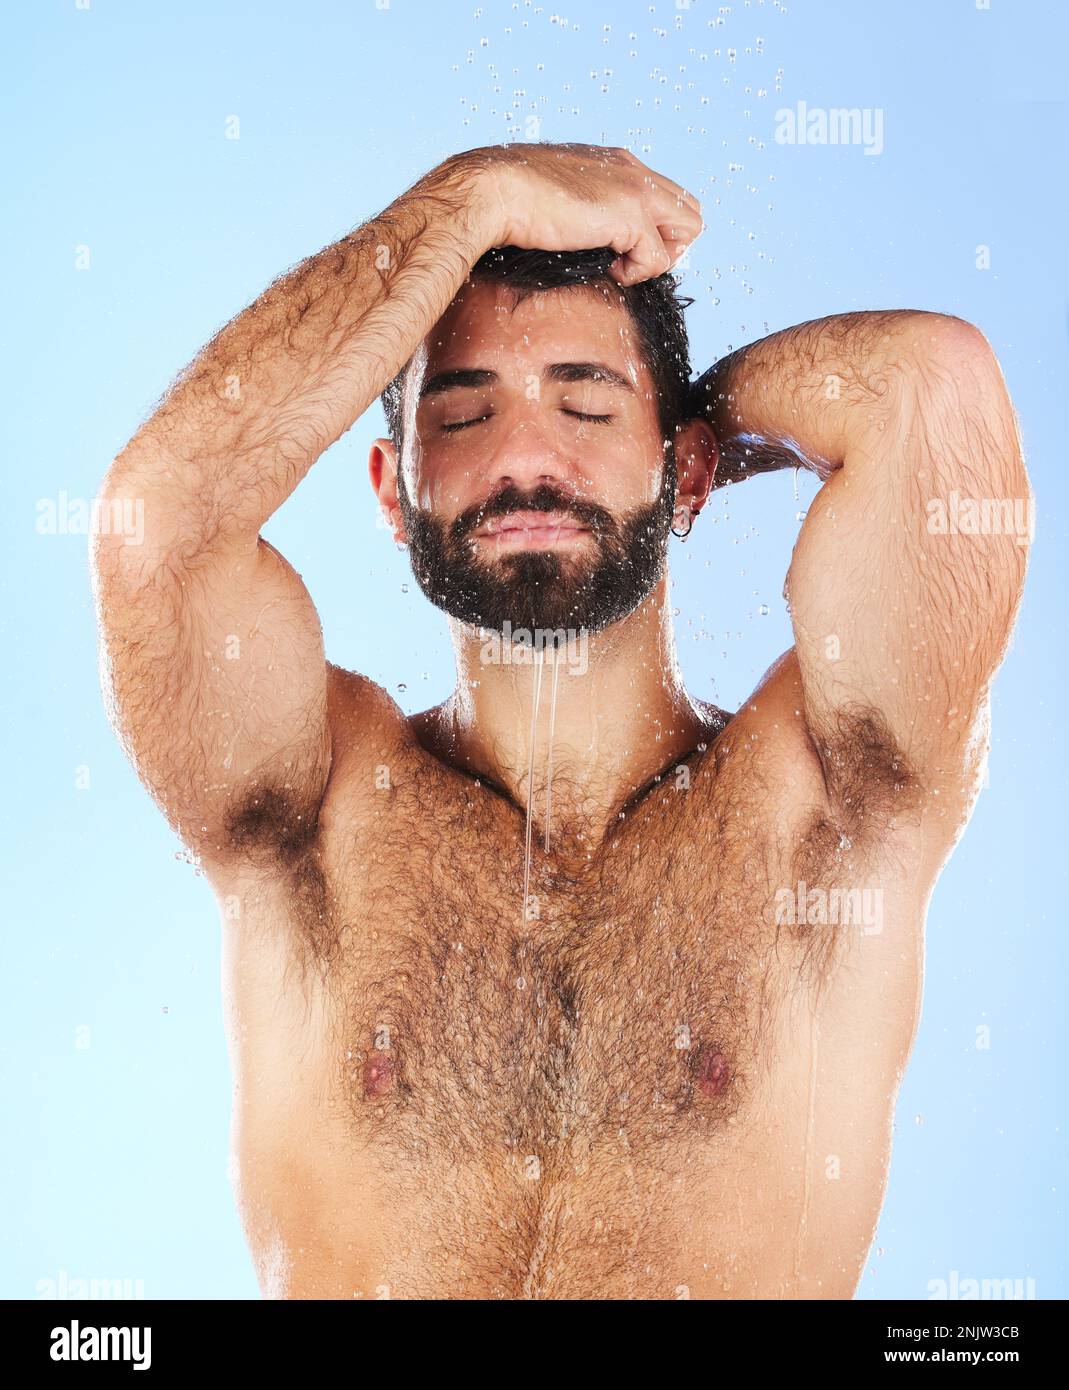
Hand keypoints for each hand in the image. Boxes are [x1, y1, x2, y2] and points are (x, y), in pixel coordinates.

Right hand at [451, 142, 703, 285]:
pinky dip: (635, 273)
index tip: (620, 250)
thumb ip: (582, 211)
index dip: (653, 233)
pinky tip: (606, 266)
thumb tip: (584, 237)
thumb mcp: (557, 200)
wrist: (491, 191)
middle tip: (628, 261)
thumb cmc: (511, 201)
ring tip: (620, 263)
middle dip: (667, 244)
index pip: (665, 197)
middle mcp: (633, 170)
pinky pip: (657, 259)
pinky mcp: (629, 214)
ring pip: (688, 230)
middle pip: (689, 211)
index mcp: (616, 164)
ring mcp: (635, 190)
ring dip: (657, 257)